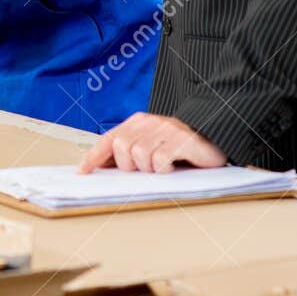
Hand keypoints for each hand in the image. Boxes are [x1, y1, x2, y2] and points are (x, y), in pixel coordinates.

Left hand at [79, 112, 226, 173]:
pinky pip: (160, 160)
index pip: (108, 139)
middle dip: (130, 165)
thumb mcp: (150, 146)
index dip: (93, 157)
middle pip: (122, 148)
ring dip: (150, 168)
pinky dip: (164, 169)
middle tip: (147, 168)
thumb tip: (100, 167)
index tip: (83, 172)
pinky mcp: (181, 139)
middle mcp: (149, 122)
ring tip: (163, 166)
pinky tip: (173, 166)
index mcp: (137, 123)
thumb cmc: (178, 147)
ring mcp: (165, 129)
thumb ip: (128, 153)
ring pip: (140, 156)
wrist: (214, 137)